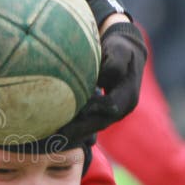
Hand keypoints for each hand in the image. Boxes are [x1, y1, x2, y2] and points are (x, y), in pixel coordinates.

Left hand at [57, 22, 146, 141]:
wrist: (128, 53)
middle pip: (101, 122)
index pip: (111, 106)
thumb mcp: (120, 50)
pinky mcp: (106, 113)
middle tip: (59, 133)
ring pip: (95, 126)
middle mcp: (124, 108)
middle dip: (80, 129)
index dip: (94, 108)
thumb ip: (114, 63)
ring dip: (76, 132)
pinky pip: (91, 123)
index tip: (74, 108)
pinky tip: (58, 129)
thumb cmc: (120, 49)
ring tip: (55, 135)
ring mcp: (115, 113)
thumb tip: (101, 78)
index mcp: (129, 95)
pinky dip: (76, 127)